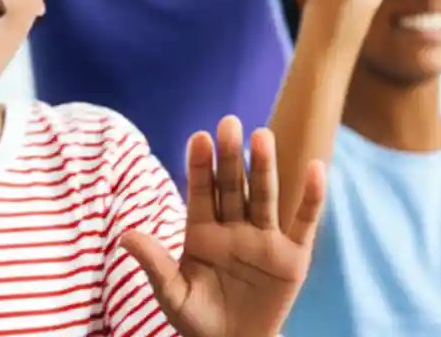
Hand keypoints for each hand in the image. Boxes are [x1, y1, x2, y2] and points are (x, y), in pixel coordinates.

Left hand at [122, 117, 324, 336]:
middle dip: (230, 157)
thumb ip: (155, 264)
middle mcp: (234, 228)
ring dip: (264, 167)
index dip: (199, 166)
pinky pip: (303, 222)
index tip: (198, 137)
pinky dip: (311, 197)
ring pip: (264, 197)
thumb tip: (125, 235)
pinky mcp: (293, 256)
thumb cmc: (197, 319)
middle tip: (229, 123)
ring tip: (261, 136)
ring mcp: (264, 239)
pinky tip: (314, 168)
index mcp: (202, 232)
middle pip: (233, 186)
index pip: (200, 192)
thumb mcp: (172, 294)